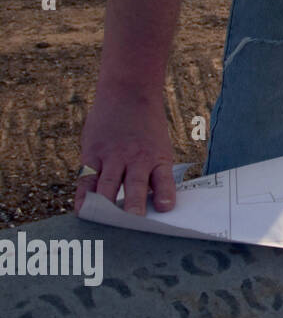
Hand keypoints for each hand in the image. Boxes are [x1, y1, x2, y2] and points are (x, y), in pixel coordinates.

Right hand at [75, 91, 175, 215]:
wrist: (128, 94)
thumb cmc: (147, 129)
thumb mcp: (160, 148)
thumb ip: (155, 174)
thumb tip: (154, 206)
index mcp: (158, 157)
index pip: (164, 179)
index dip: (165, 194)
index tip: (165, 209)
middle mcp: (136, 157)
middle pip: (135, 184)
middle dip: (133, 204)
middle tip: (132, 221)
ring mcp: (113, 155)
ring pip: (108, 184)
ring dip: (107, 205)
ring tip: (105, 223)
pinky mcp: (92, 153)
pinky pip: (86, 179)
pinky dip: (84, 197)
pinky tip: (83, 211)